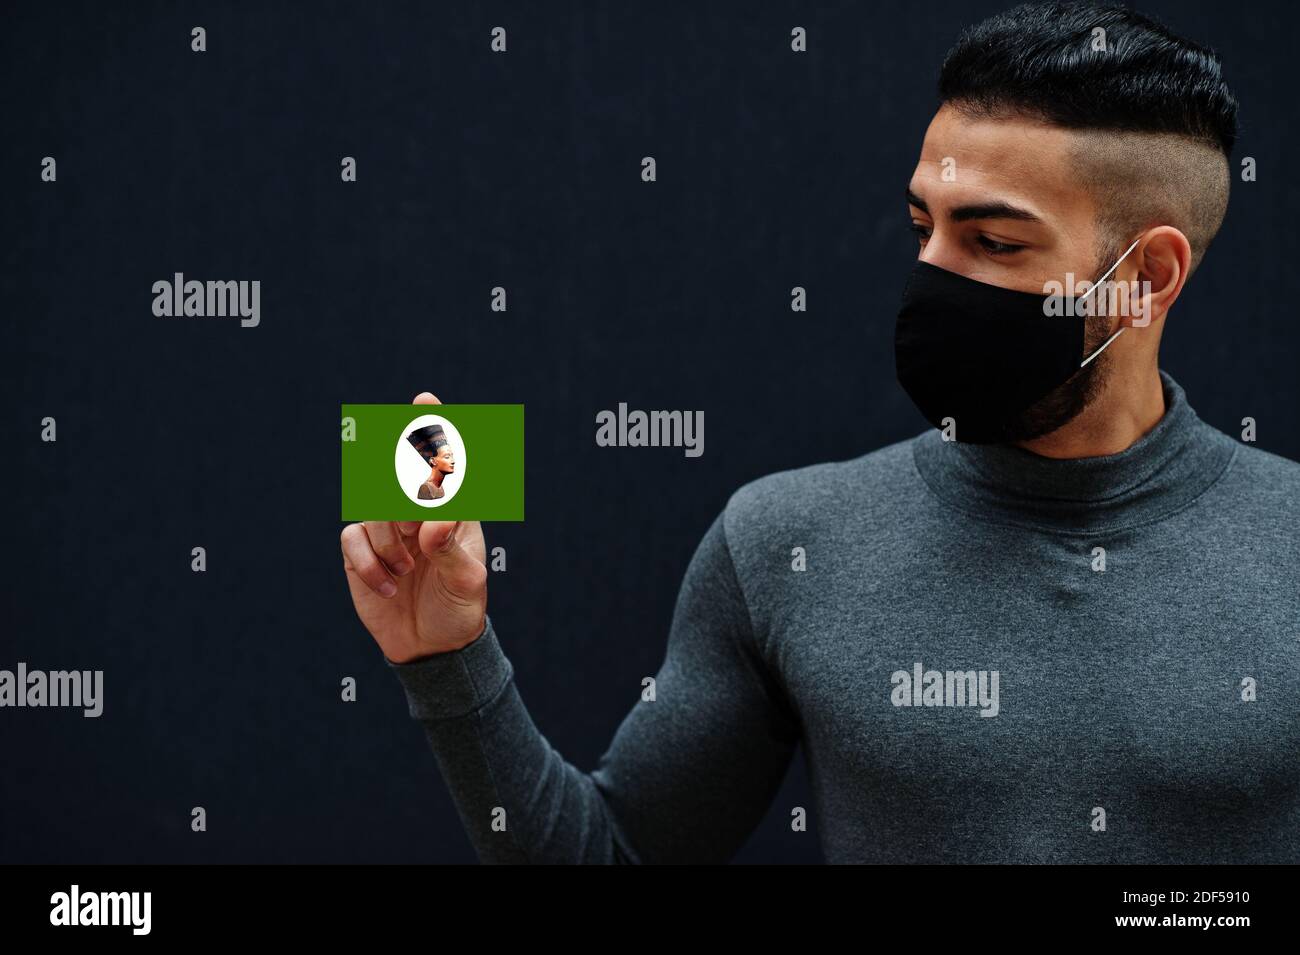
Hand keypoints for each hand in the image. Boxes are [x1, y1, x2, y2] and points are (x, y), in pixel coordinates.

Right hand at [341, 391, 487, 661]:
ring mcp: (388, 529)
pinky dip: (370, 564)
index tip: (424, 398)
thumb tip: (432, 522)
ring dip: (388, 545)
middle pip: (398, 481)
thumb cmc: (458, 609)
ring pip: (373, 509)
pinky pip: (352, 537)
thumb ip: (450, 549)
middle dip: (405, 506)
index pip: (444, 463)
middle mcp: (418, 511)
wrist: (430, 647)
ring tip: (407, 574)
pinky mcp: (361, 550)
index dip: (432, 427)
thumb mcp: (466, 582)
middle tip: (418, 537)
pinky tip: (389, 588)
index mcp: (454, 510)